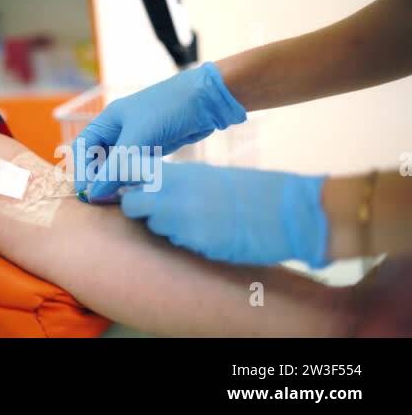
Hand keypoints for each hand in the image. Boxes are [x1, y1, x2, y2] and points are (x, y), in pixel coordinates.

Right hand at [73, 62, 245, 199]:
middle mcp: (119, 129)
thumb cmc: (169, 108)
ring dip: (116, 182)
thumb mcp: (139, 137)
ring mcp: (137, 139)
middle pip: (99, 159)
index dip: (82, 170)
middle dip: (99, 179)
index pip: (83, 147)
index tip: (88, 193)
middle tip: (105, 200)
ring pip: (118, 166)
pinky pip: (136, 168)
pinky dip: (133, 180)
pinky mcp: (154, 148)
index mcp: (109, 119)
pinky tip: (136, 191)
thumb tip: (94, 194)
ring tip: (119, 199)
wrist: (208, 98)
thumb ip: (116, 166)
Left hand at [121, 162, 328, 267]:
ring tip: (195, 223)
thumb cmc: (252, 191)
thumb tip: (152, 189)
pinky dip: (187, 241)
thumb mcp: (210, 176)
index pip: (132, 170)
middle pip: (131, 204)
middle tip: (159, 211)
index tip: (131, 186)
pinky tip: (209, 235)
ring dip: (166, 226)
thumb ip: (179, 181)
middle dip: (138, 209)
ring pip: (154, 226)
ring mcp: (183, 221)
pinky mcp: (196, 244)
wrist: (288, 212)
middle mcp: (174, 194)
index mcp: (180, 172)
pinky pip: (178, 244)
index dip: (126, 180)